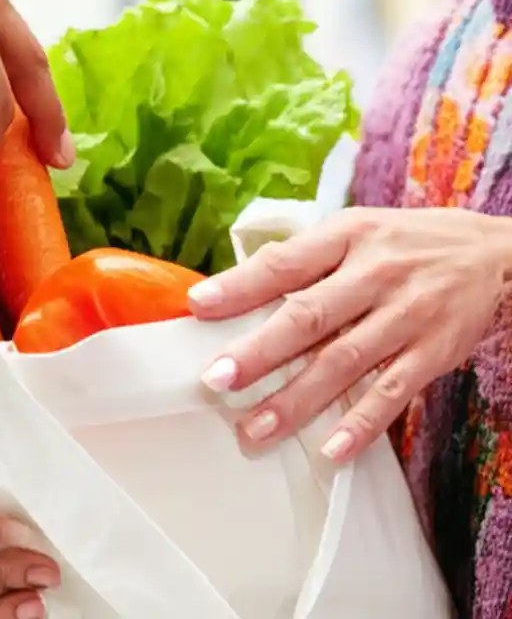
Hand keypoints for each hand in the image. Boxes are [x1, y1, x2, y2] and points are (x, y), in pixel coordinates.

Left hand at [188, 207, 511, 462]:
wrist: (500, 256)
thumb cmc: (405, 245)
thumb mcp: (355, 231)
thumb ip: (301, 259)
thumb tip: (232, 288)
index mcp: (348, 237)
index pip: (285, 263)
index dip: (240, 286)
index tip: (198, 307)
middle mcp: (376, 274)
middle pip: (310, 317)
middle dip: (259, 352)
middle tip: (216, 380)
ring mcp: (408, 316)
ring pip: (344, 362)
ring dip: (297, 400)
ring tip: (254, 430)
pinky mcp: (435, 353)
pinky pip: (394, 393)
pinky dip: (362, 424)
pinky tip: (331, 450)